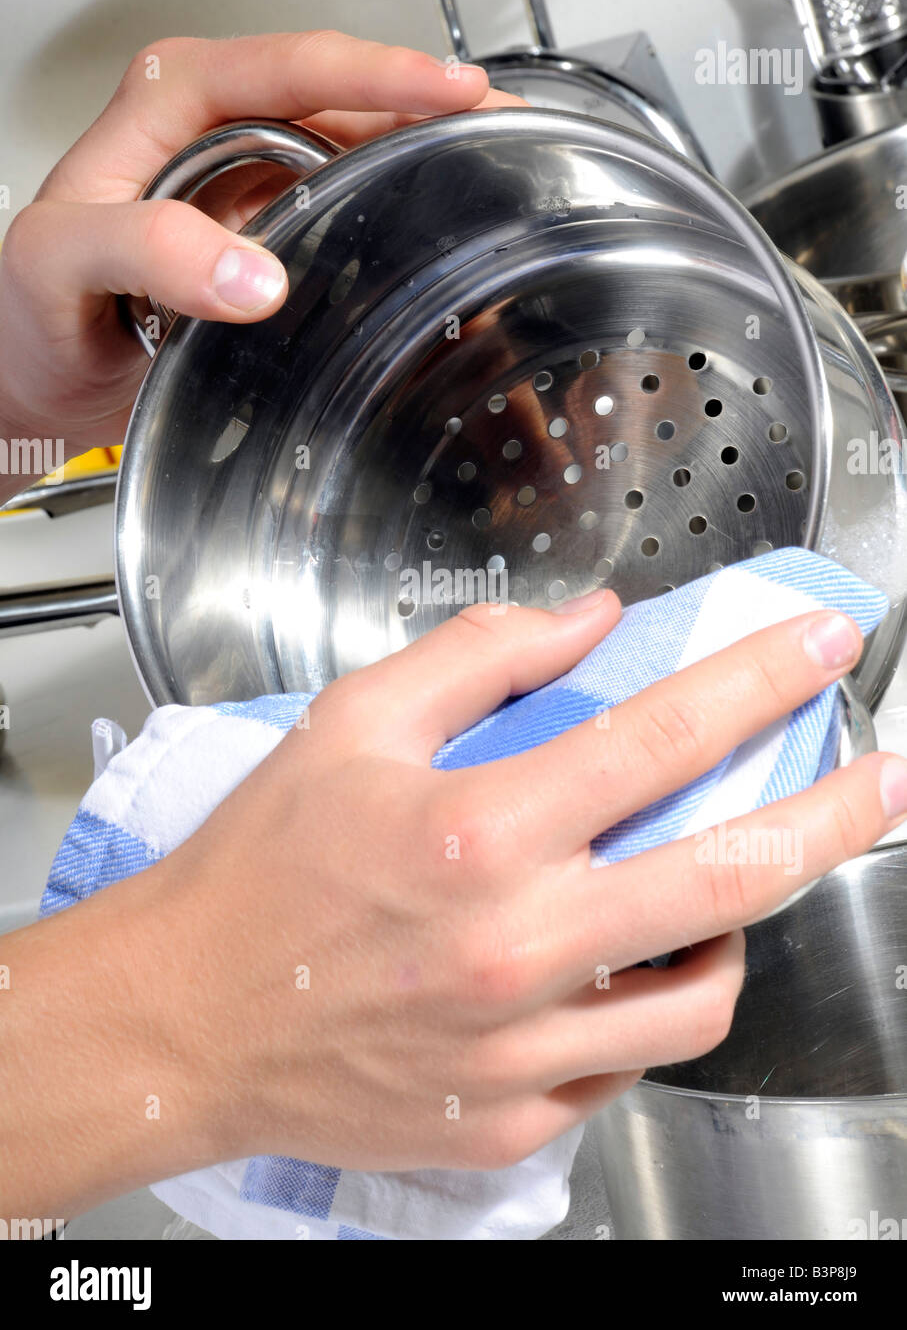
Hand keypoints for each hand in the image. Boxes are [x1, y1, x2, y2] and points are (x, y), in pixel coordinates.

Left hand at [0, 32, 520, 494]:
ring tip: (497, 174)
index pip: (288, 68)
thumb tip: (256, 274)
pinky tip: (439, 236)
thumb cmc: (24, 310)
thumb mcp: (60, 264)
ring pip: (355, 150)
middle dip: (428, 109)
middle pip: (342, 98)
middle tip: (505, 133)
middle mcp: (216, 133)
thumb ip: (144, 252)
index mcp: (167, 106)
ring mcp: (248, 184)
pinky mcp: (269, 235)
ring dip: (425, 161)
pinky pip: (348, 210)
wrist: (32, 377)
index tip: (449, 93)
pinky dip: (400, 218)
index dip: (377, 74)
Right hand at [6, 592, 901, 1219]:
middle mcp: (516, 948)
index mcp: (478, 833)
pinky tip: (629, 965)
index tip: (819, 644)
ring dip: (741, 926)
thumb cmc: (256, 870)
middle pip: (729, 874)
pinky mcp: (513, 1120)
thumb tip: (589, 622)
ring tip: (726, 886)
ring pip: (705, 994)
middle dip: (834, 814)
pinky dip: (653, 1004)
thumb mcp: (351, 724)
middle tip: (882, 779)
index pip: (663, 737)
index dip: (760, 679)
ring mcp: (523, 1049)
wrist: (183, 1017)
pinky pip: (631, 1064)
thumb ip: (479, 655)